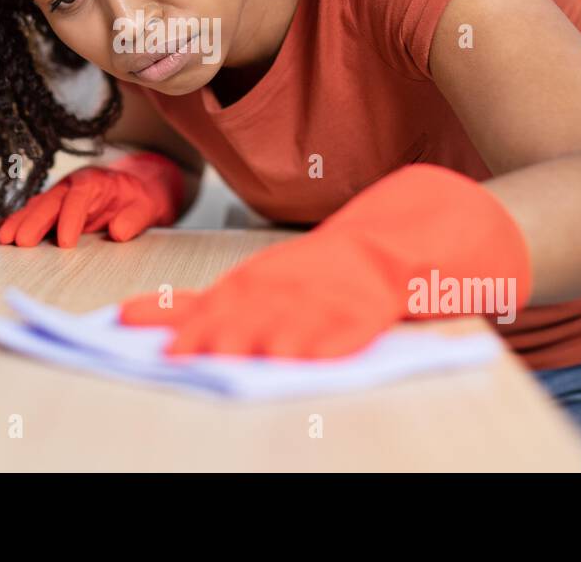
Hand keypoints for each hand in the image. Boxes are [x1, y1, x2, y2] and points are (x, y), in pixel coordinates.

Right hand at [0, 150, 184, 247]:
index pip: (79, 197)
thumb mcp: (148, 207)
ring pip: (33, 209)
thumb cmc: (140, 199)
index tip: (64, 242)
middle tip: (19, 243)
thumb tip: (118, 232)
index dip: (70, 218)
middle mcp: (70, 186)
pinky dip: (8, 224)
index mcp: (94, 181)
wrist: (135, 189)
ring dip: (16, 224)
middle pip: (48, 202)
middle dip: (33, 221)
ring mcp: (56, 197)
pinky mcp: (48, 210)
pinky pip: (26, 216)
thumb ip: (135, 219)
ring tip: (0, 241)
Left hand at [118, 228, 410, 357]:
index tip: (171, 353)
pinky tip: (318, 356)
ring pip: (294, 328)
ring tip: (268, 355)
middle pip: (252, 322)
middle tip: (216, 354)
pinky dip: (331, 346)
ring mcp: (317, 308)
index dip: (193, 334)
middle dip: (232, 338)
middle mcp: (276, 298)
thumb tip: (122, 315)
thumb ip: (181, 308)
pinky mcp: (358, 319)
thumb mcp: (233, 287)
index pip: (213, 312)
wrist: (366, 252)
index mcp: (244, 289)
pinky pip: (345, 334)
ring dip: (279, 342)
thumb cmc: (290, 278)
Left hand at [119, 163, 532, 358]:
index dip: (175, 309)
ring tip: (220, 360)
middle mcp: (311, 275)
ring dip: (254, 338)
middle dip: (204, 330)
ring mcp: (349, 284)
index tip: (125, 322)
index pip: (222, 291)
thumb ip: (285, 291)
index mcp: (293, 269)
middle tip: (167, 353)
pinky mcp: (389, 296)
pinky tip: (302, 360)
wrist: (455, 219)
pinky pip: (355, 324)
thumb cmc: (390, 250)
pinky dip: (328, 342)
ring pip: (292, 316)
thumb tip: (233, 320)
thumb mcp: (328, 268)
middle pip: (246, 305)